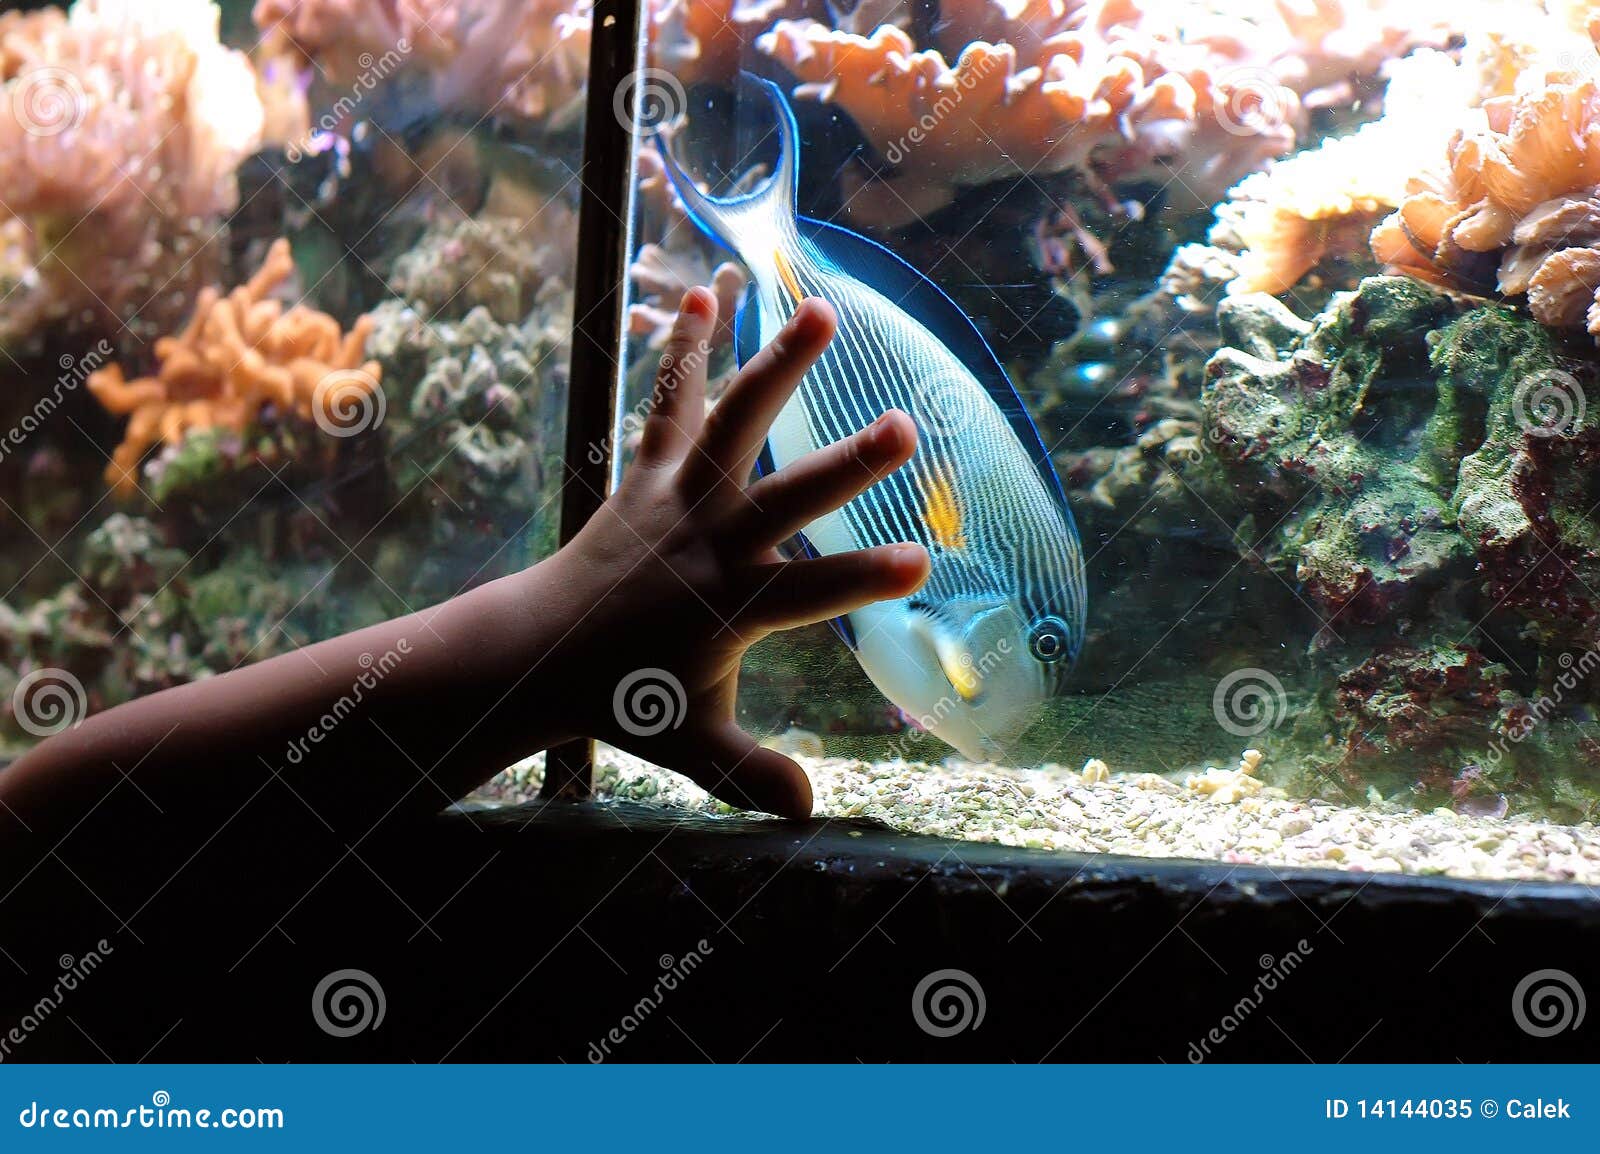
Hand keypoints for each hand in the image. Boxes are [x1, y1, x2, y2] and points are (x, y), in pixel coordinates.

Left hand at [550, 287, 927, 817]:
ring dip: (775, 368)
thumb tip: (807, 815)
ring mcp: (676, 500)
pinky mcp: (646, 474)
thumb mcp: (692, 746)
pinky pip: (664, 405)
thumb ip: (750, 778)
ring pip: (729, 427)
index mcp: (729, 608)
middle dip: (845, 467)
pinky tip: (700, 293)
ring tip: (822, 313)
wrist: (537, 652)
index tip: (924, 560)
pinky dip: (681, 351)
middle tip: (903, 426)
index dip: (864, 579)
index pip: (810, 595)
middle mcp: (709, 544)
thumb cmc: (625, 700)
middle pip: (783, 500)